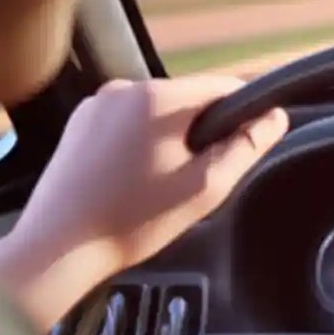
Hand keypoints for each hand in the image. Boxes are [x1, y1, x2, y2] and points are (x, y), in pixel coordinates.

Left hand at [0, 76, 286, 332]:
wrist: (57, 247)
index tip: (239, 150)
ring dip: (170, 139)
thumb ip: (248, 146)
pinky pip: (128, 122)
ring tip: (157, 185)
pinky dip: (139, 144)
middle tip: (194, 180)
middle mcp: (125, 87)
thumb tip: (275, 117)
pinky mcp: (79, 121)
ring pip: (158, 113)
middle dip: (201, 133)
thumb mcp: (206, 187)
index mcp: (159, 97)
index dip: (242, 116)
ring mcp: (97, 103)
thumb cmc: (134, 221)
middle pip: (189, 100)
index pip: (224, 87)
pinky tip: (131, 181)